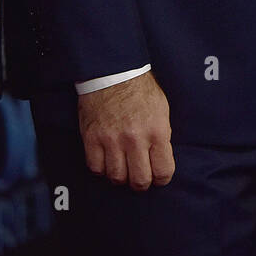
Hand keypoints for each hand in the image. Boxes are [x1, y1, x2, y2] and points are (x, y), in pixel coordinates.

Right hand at [77, 70, 174, 189]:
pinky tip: (107, 160)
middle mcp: (135, 138)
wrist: (113, 73)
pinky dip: (102, 169)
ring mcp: (111, 140)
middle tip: (139, 176)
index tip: (158, 177)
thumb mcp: (161, 110)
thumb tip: (160, 160)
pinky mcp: (92, 138)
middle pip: (139, 180)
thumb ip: (162, 136)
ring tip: (123, 167)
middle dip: (141, 183)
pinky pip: (96, 168)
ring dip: (121, 176)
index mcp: (157, 130)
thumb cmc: (140, 91)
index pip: (163, 171)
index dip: (162, 179)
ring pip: (117, 178)